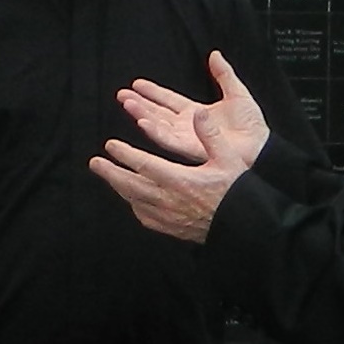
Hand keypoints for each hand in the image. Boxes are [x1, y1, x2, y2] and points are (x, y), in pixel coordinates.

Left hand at [92, 53, 267, 242]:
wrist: (248, 228)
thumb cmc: (240, 193)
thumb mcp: (230, 160)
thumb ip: (211, 136)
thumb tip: (198, 114)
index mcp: (181, 181)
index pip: (145, 165)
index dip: (125, 155)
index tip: (110, 145)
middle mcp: (170, 201)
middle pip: (131, 185)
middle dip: (110, 173)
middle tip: (95, 163)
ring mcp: (170, 218)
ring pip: (135, 202)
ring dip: (119, 188)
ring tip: (108, 176)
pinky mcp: (173, 229)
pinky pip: (146, 218)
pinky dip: (135, 206)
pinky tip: (133, 199)